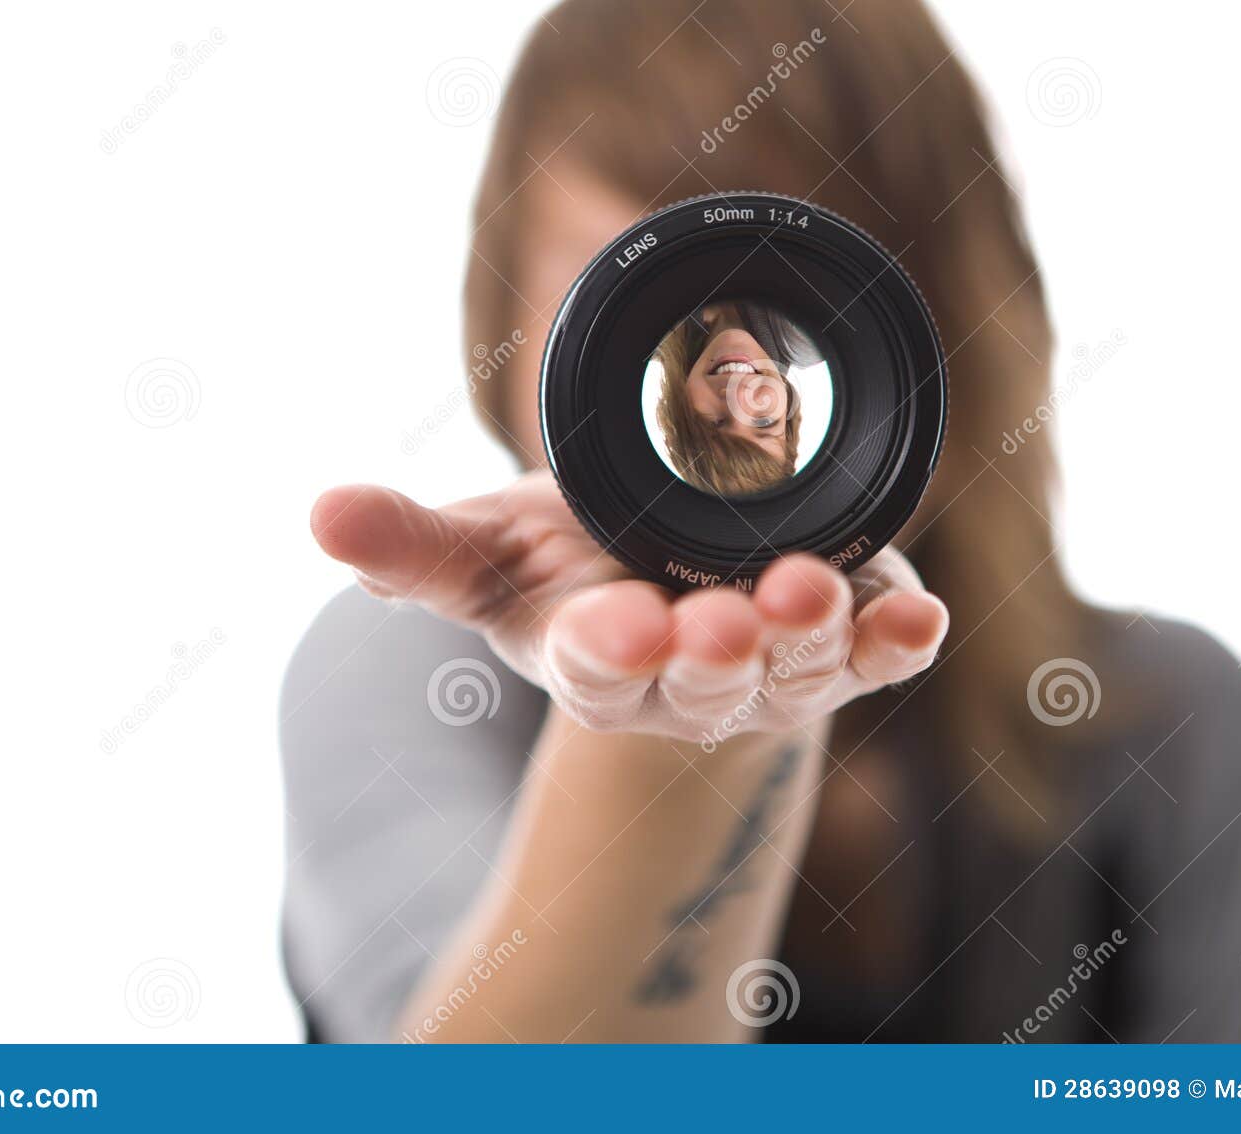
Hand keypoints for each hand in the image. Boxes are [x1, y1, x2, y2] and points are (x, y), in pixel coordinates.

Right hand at [310, 470, 947, 742]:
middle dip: (719, 653)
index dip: (610, 649)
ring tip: (817, 589)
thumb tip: (321, 514)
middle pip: (707, 678)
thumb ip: (414, 544)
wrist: (670, 586)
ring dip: (814, 635)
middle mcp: (690, 682)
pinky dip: (899, 640)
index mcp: (597, 661)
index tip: (622, 625)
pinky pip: (878, 653)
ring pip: (799, 667)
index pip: (598, 668)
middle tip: (725, 620)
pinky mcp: (845, 640)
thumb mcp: (492, 553)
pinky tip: (919, 618)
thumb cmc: (572, 569)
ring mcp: (775, 668)